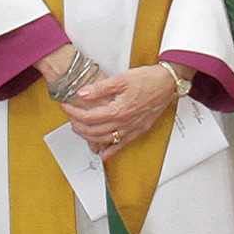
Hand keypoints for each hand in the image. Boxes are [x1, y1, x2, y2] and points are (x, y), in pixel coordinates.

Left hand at [61, 64, 182, 158]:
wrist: (168, 83)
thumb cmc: (148, 79)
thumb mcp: (121, 79)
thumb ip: (100, 88)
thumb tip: (83, 93)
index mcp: (118, 110)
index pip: (89, 117)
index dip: (74, 113)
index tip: (66, 107)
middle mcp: (124, 122)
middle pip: (94, 131)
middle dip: (78, 127)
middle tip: (70, 119)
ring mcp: (132, 129)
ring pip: (106, 140)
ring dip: (90, 138)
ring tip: (81, 131)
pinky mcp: (139, 130)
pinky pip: (122, 145)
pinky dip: (111, 151)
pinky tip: (103, 154)